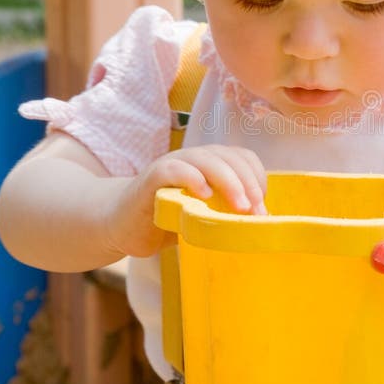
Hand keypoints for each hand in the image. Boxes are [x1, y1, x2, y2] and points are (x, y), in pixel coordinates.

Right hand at [105, 144, 266, 258]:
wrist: (121, 225)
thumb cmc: (166, 220)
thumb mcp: (203, 216)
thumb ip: (225, 213)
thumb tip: (261, 225)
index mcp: (211, 164)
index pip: (243, 158)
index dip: (258, 178)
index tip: (262, 206)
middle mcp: (194, 158)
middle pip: (230, 158)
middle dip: (249, 182)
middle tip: (256, 210)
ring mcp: (173, 164)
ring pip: (207, 160)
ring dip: (229, 181)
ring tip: (240, 206)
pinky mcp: (152, 177)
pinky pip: (175, 169)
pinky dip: (192, 178)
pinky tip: (204, 195)